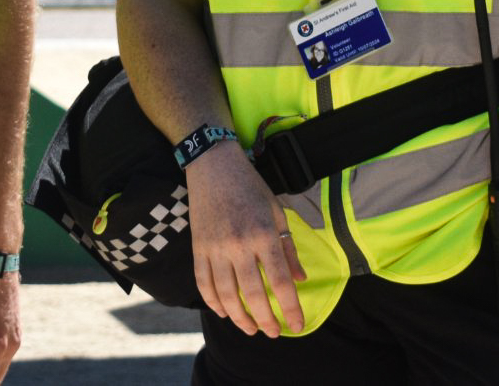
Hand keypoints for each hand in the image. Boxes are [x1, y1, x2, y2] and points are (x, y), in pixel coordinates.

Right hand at [185, 143, 305, 336]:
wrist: (213, 166)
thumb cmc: (250, 186)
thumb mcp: (276, 212)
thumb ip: (288, 248)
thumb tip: (300, 280)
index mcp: (263, 235)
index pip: (281, 282)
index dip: (290, 308)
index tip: (296, 326)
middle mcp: (239, 245)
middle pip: (253, 294)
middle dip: (265, 319)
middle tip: (272, 333)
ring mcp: (215, 248)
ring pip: (226, 294)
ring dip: (239, 317)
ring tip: (250, 328)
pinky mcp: (198, 247)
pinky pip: (203, 282)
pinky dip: (212, 302)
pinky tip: (224, 312)